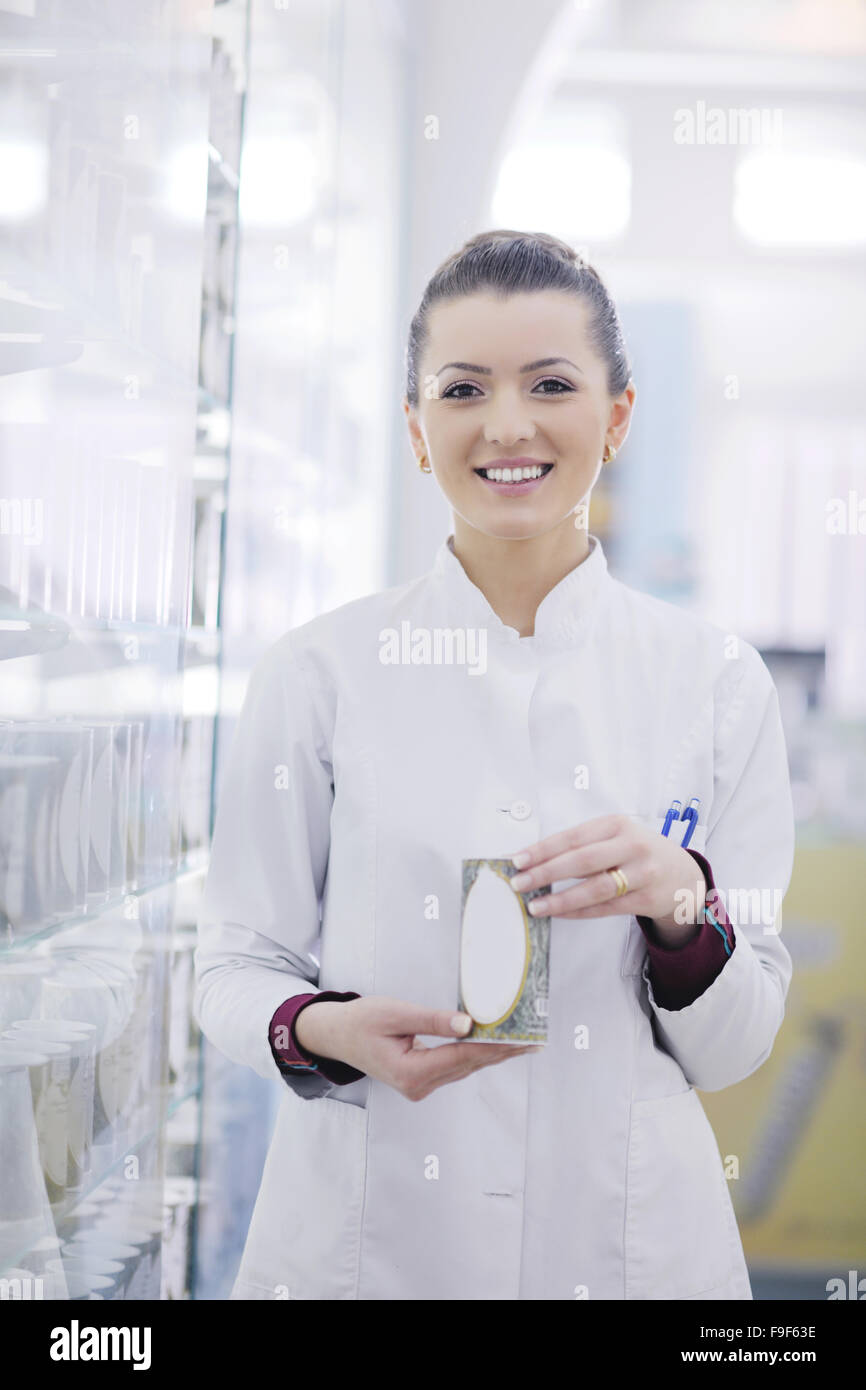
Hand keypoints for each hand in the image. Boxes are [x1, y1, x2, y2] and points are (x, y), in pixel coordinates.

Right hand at [294, 996, 539, 1101]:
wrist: (336, 1036)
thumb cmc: (361, 1021)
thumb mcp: (395, 1014)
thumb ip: (433, 1020)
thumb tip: (470, 1024)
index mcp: (411, 1073)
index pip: (462, 1057)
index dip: (494, 1047)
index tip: (521, 1039)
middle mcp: (418, 1086)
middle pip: (469, 1066)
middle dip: (502, 1052)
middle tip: (534, 1040)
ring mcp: (420, 1086)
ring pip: (465, 1068)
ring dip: (493, 1054)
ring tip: (522, 1041)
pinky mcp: (421, 1079)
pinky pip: (455, 1066)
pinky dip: (476, 1054)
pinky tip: (494, 1045)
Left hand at [509, 813, 707, 946]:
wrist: (684, 875)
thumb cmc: (639, 852)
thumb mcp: (618, 836)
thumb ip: (585, 845)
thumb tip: (537, 860)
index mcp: (618, 824)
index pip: (573, 837)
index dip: (543, 849)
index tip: (517, 860)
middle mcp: (632, 846)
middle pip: (582, 860)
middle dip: (545, 873)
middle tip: (519, 883)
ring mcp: (642, 873)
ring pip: (594, 888)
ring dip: (561, 899)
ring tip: (535, 906)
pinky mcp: (646, 899)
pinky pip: (606, 908)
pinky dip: (579, 912)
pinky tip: (559, 913)